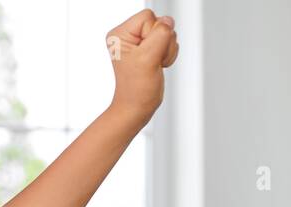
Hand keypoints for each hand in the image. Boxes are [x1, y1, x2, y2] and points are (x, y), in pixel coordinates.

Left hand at [106, 9, 178, 123]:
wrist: (137, 105)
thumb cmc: (136, 87)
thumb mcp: (148, 57)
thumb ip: (160, 33)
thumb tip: (168, 22)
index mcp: (119, 34)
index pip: (148, 16)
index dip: (154, 34)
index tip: (146, 53)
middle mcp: (128, 35)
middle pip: (160, 22)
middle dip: (162, 42)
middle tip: (151, 60)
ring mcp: (140, 41)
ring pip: (168, 31)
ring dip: (166, 49)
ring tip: (153, 63)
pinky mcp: (150, 47)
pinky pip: (170, 40)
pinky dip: (168, 53)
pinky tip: (157, 64)